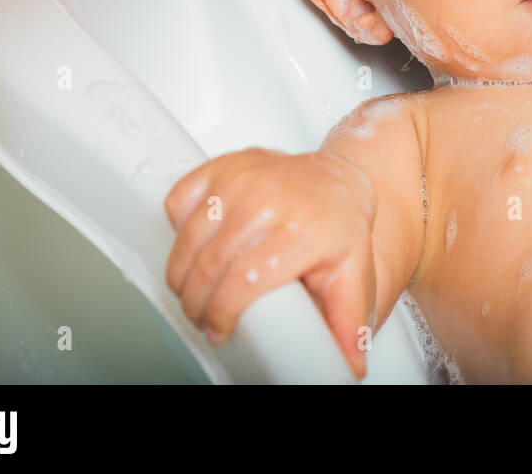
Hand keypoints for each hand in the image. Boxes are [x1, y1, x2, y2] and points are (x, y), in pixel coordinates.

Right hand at [164, 147, 378, 378]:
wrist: (340, 178)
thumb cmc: (342, 229)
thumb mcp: (353, 277)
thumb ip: (348, 323)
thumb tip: (349, 368)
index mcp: (303, 230)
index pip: (243, 281)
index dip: (222, 313)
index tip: (219, 331)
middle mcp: (271, 199)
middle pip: (209, 265)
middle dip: (197, 303)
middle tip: (203, 318)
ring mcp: (244, 176)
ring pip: (188, 237)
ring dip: (181, 274)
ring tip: (195, 293)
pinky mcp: (224, 163)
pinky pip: (179, 200)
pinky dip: (178, 229)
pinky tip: (196, 246)